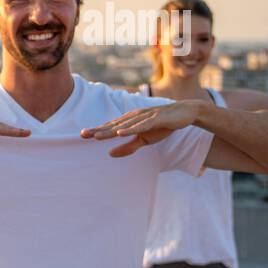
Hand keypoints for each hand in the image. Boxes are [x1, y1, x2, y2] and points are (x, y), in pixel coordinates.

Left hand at [81, 99, 202, 155]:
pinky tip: (121, 132)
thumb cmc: (162, 126)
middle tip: (82, 134)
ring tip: (97, 136)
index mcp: (130, 121)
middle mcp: (134, 117)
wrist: (185, 113)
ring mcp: (144, 117)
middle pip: (113, 125)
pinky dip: (131, 129)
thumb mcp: (144, 140)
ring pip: (124, 125)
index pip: (110, 127)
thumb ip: (128, 147)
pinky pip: (141, 125)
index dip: (97, 130)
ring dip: (110, 130)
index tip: (82, 135)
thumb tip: (110, 154)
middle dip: (98, 130)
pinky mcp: (156, 119)